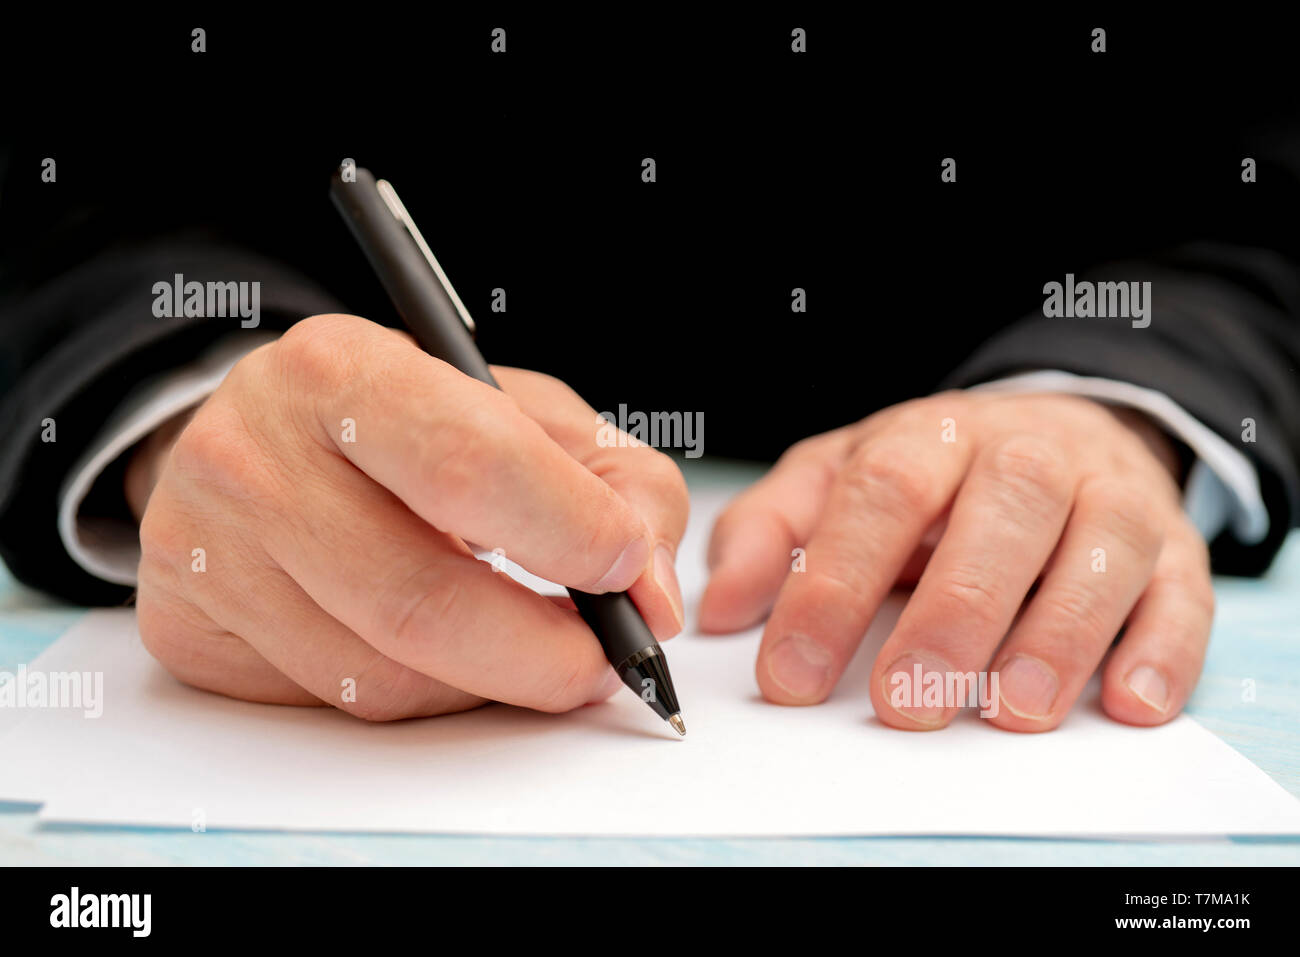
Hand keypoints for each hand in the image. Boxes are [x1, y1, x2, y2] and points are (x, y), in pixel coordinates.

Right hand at [129, 314, 687, 719]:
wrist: (263, 440)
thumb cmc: (411, 424)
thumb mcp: (523, 414)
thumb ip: (618, 483)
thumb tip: (653, 596)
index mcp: (342, 370)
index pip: (470, 464)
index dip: (571, 533)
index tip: (630, 572)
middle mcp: (252, 455)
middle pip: (420, 601)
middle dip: (544, 654)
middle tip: (603, 662)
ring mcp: (205, 549)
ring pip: (381, 674)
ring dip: (484, 683)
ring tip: (523, 645)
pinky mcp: (187, 628)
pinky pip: (333, 702)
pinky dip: (418, 695)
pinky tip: (439, 650)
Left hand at [700, 391, 1212, 730]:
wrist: (1055, 431)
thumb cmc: (933, 473)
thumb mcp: (838, 477)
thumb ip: (773, 531)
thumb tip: (722, 608)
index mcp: (933, 435)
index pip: (883, 493)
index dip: (835, 582)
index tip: (793, 672)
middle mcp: (1027, 456)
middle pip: (1000, 517)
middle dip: (952, 613)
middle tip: (905, 700)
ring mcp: (1109, 496)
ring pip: (1098, 552)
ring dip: (1059, 634)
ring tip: (1010, 710)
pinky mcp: (1175, 547)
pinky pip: (1183, 592)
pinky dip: (1164, 649)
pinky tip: (1127, 701)